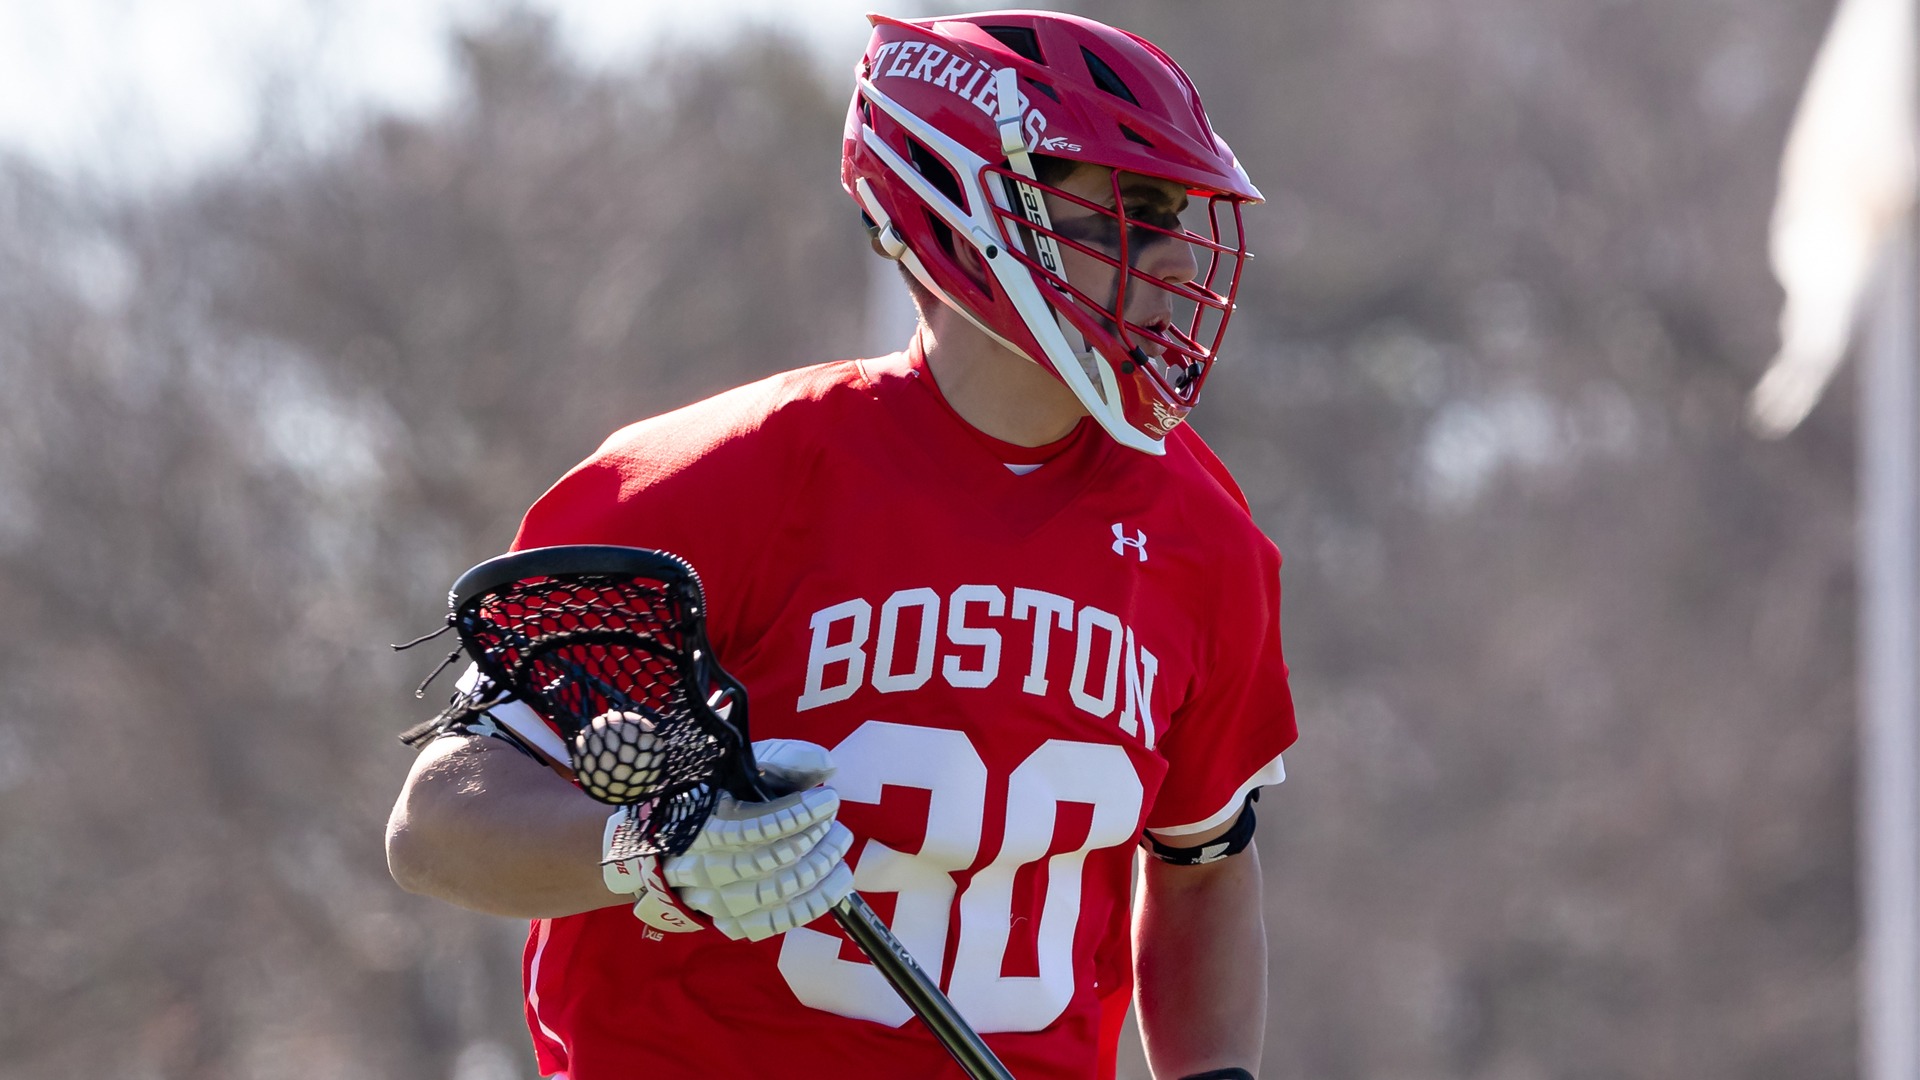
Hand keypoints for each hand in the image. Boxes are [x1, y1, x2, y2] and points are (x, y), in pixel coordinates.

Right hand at [609, 739, 854, 941]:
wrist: (685, 842)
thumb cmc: (725, 795)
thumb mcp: (748, 767)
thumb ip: (786, 759)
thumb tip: (826, 765)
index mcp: (698, 820)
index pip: (751, 828)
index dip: (797, 815)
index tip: (829, 799)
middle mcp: (698, 865)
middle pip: (765, 863)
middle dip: (812, 841)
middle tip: (836, 824)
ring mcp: (712, 900)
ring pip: (771, 894)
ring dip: (817, 869)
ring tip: (838, 846)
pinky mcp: (730, 922)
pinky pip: (774, 923)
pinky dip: (812, 902)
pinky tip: (837, 880)